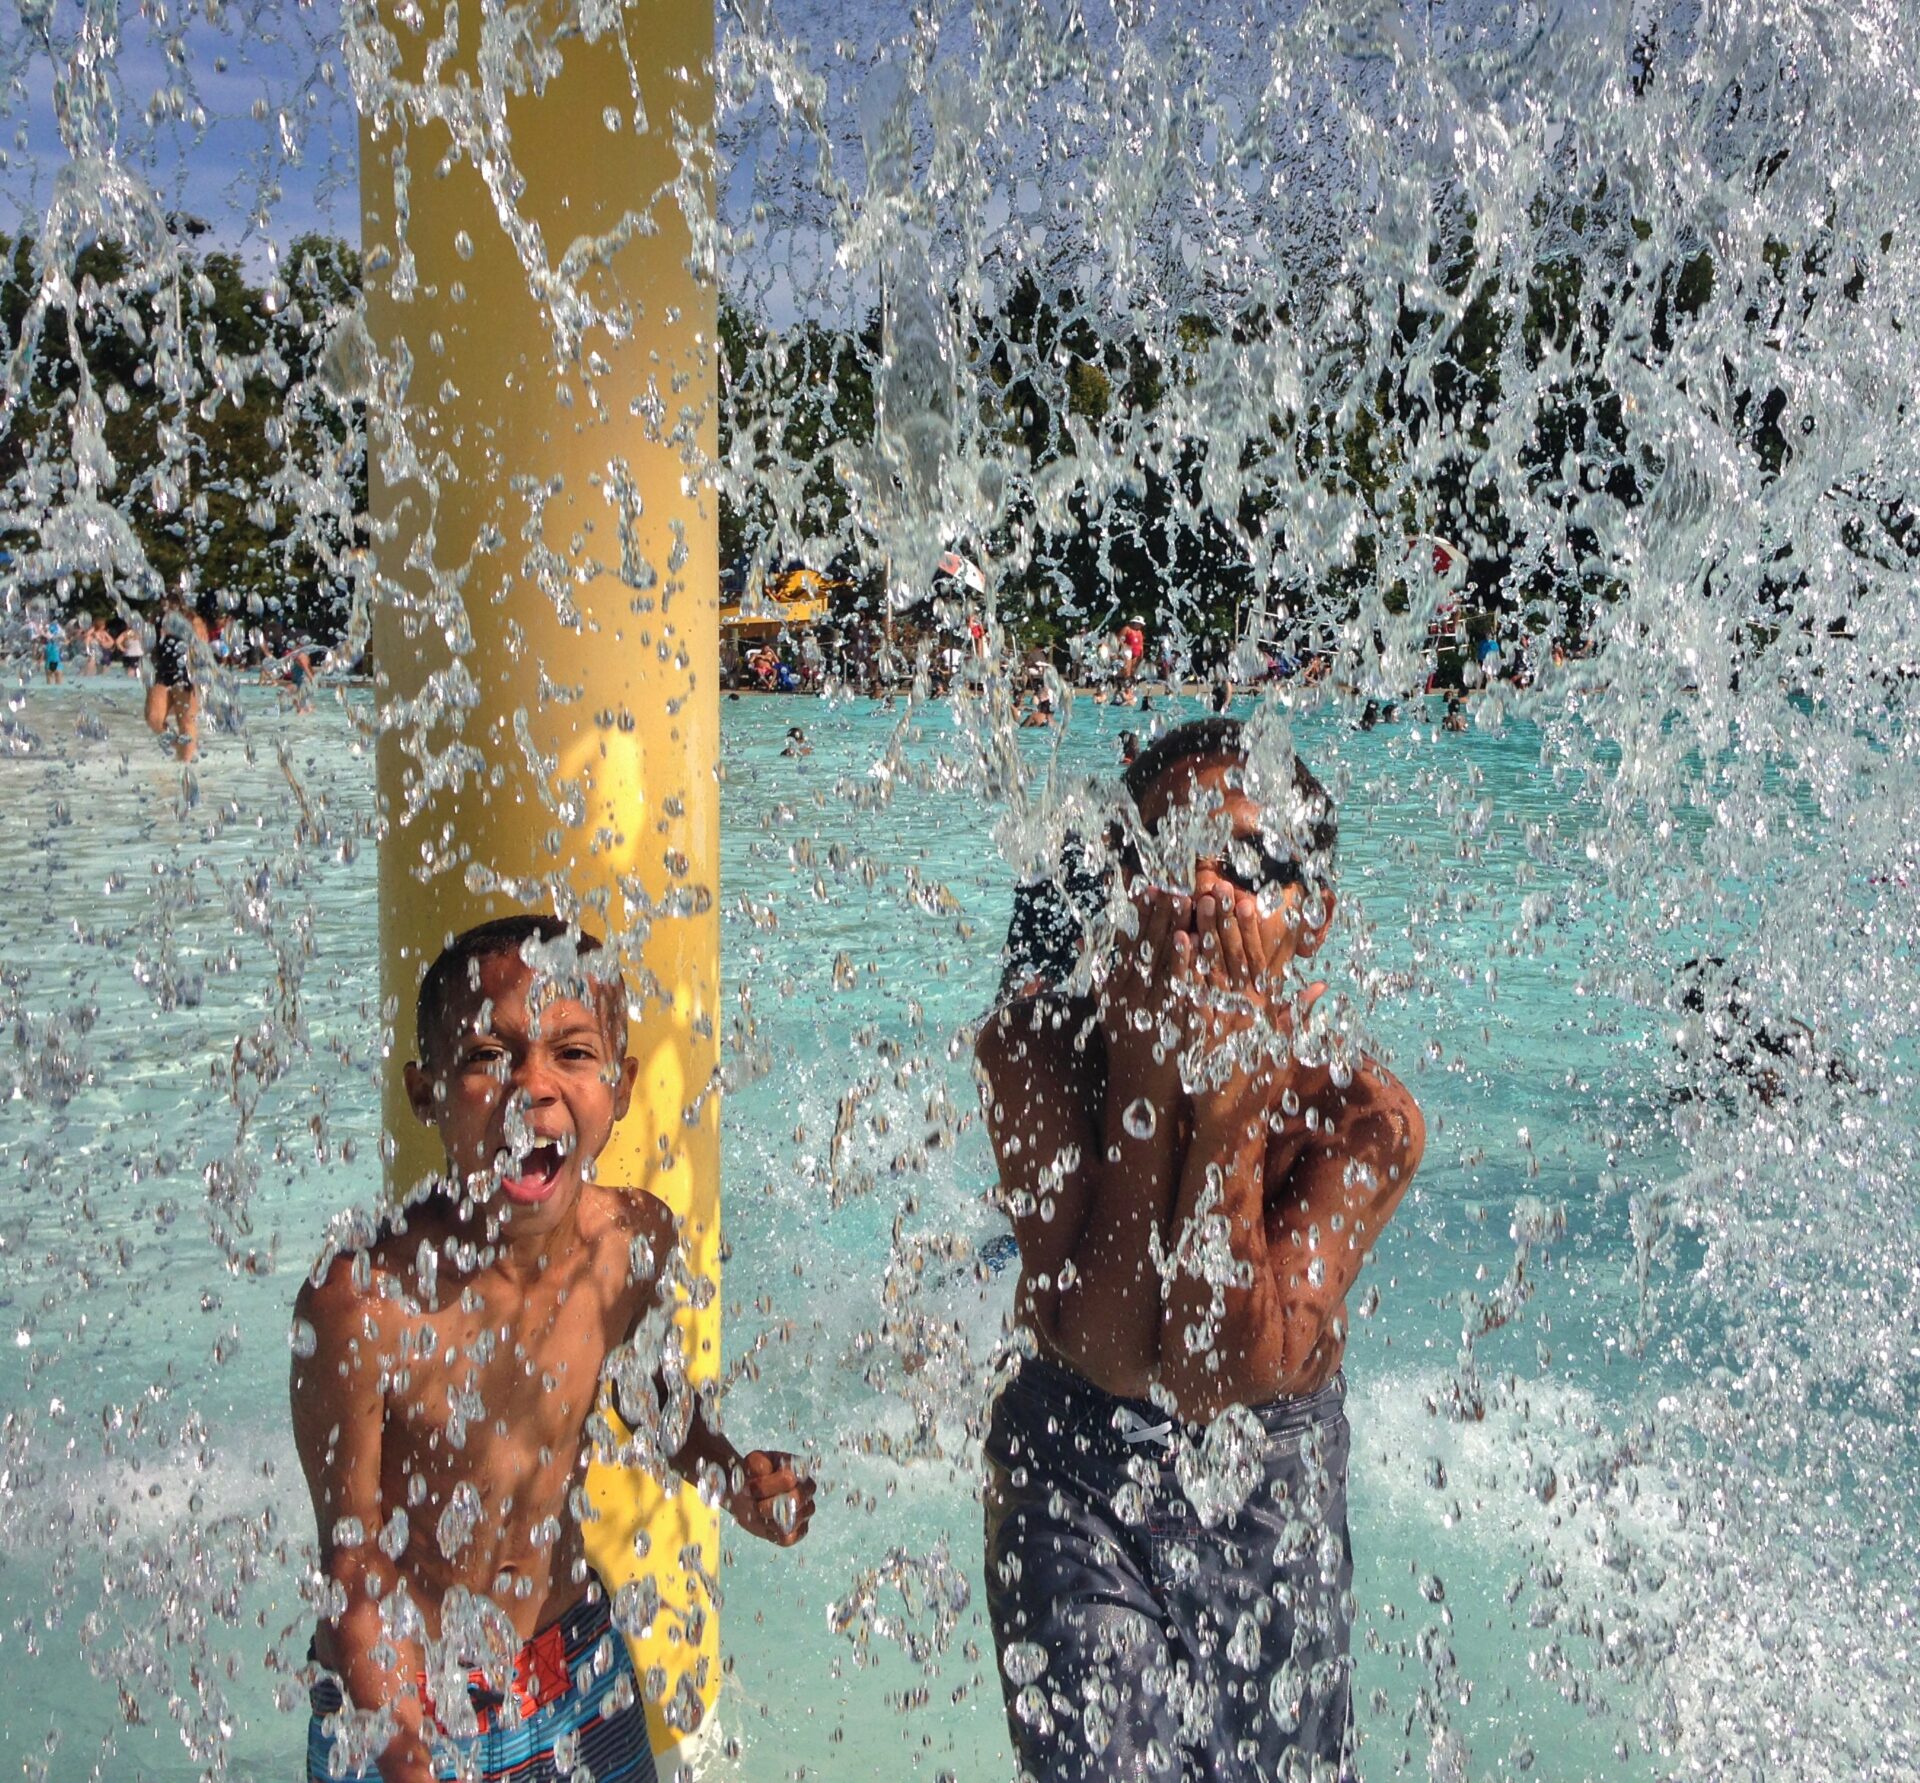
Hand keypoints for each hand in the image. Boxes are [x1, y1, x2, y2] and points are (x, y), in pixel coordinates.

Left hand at [723, 1450, 815, 1546]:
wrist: (748, 1493)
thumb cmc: (752, 1475)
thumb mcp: (751, 1463)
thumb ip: (757, 1463)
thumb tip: (766, 1470)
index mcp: (799, 1469)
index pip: (788, 1479)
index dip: (764, 1486)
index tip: (750, 1486)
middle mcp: (807, 1489)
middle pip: (794, 1500)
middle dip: (766, 1503)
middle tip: (754, 1501)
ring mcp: (806, 1510)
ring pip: (791, 1521)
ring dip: (767, 1518)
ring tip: (759, 1510)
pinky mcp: (799, 1530)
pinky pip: (789, 1538)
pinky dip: (774, 1534)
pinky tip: (766, 1524)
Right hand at [1096, 885, 1189, 1091]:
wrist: (1140, 1087)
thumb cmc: (1123, 1041)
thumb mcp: (1105, 1007)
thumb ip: (1098, 974)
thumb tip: (1079, 941)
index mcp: (1113, 991)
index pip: (1126, 944)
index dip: (1137, 916)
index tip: (1148, 888)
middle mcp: (1128, 998)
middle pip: (1146, 948)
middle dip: (1159, 916)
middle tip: (1173, 888)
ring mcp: (1151, 1010)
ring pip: (1162, 962)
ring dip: (1173, 930)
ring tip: (1186, 903)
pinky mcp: (1173, 1021)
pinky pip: (1180, 986)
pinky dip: (1185, 962)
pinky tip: (1193, 941)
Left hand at [1185, 887, 1321, 1127]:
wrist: (1231, 1119)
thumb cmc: (1256, 1084)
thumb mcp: (1283, 1046)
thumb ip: (1297, 1014)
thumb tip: (1320, 988)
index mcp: (1263, 1008)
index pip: (1259, 959)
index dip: (1253, 929)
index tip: (1249, 898)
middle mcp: (1244, 1009)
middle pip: (1235, 955)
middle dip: (1227, 920)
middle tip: (1220, 887)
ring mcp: (1222, 1017)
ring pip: (1213, 966)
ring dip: (1208, 931)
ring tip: (1198, 900)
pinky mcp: (1199, 1029)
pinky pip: (1192, 990)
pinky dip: (1187, 964)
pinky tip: (1180, 940)